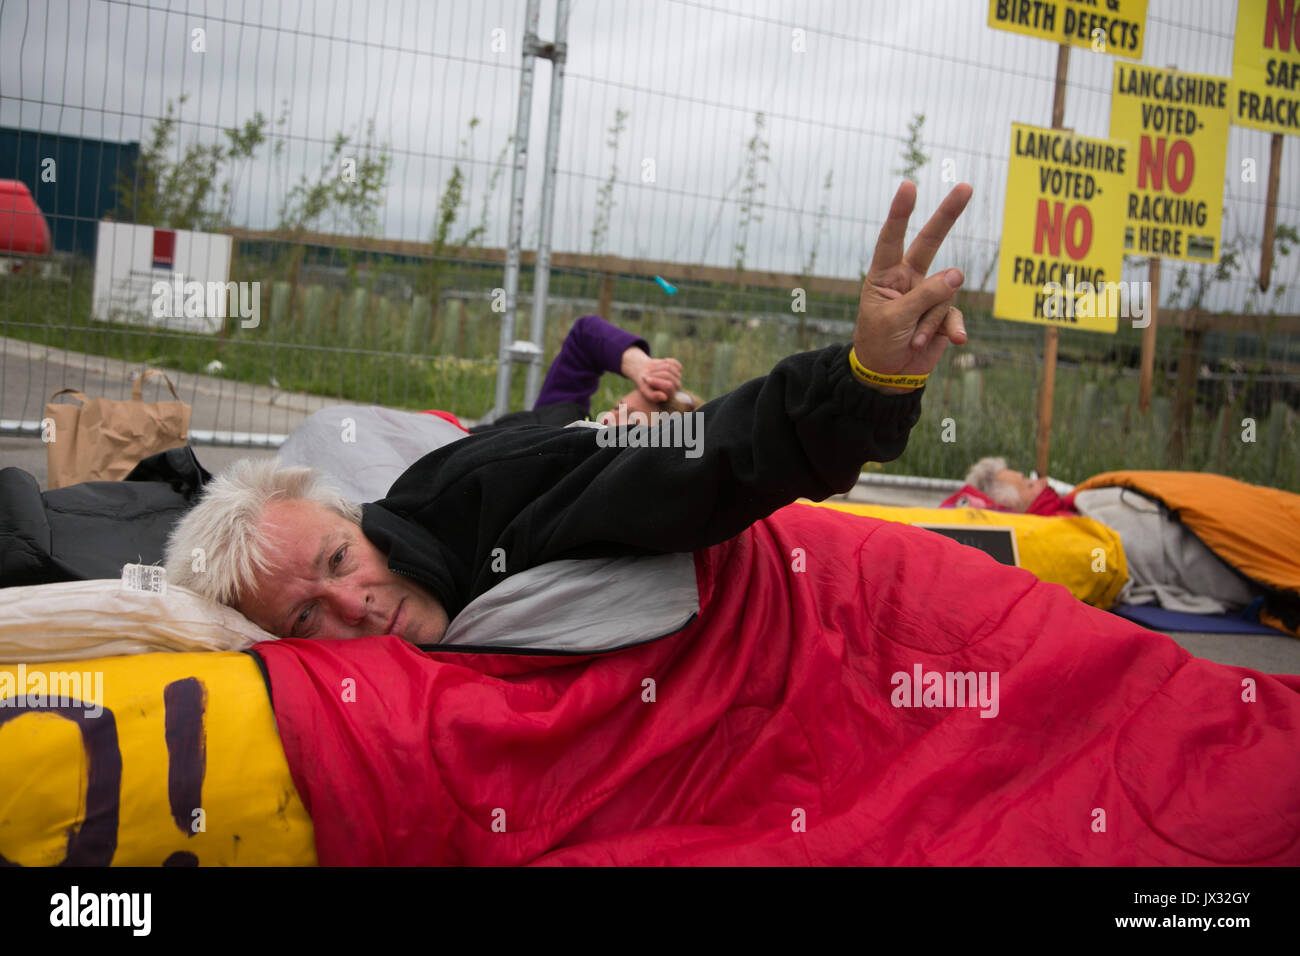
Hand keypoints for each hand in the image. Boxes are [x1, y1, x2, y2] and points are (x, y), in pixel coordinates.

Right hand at [622, 348, 682, 403]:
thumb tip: (665, 397)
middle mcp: (676, 387)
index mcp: (670, 394)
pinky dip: (666, 361)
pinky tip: (660, 364)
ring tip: (651, 370)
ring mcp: (677, 377)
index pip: (668, 385)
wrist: (645, 374)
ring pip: (669, 367)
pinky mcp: (678, 368)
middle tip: (647, 374)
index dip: (657, 381)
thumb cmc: (645, 385)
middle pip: (668, 375)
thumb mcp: (645, 391)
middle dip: (656, 373)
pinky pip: (674, 362)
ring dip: (658, 367)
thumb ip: (653, 396)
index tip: (647, 380)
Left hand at [854, 181, 972, 393]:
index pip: (891, 239)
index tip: (909, 186)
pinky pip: (954, 316)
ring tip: (913, 339)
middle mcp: (909, 278)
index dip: (900, 213)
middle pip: (930, 242)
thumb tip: (958, 274)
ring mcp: (929, 295)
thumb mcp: (894, 319)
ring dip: (930, 321)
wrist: (888, 375)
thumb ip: (924, 296)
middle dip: (947, 215)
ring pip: (944, 295)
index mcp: (885, 275)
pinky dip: (951, 330)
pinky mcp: (944, 315)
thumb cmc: (878, 343)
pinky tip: (954, 341)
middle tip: (965, 187)